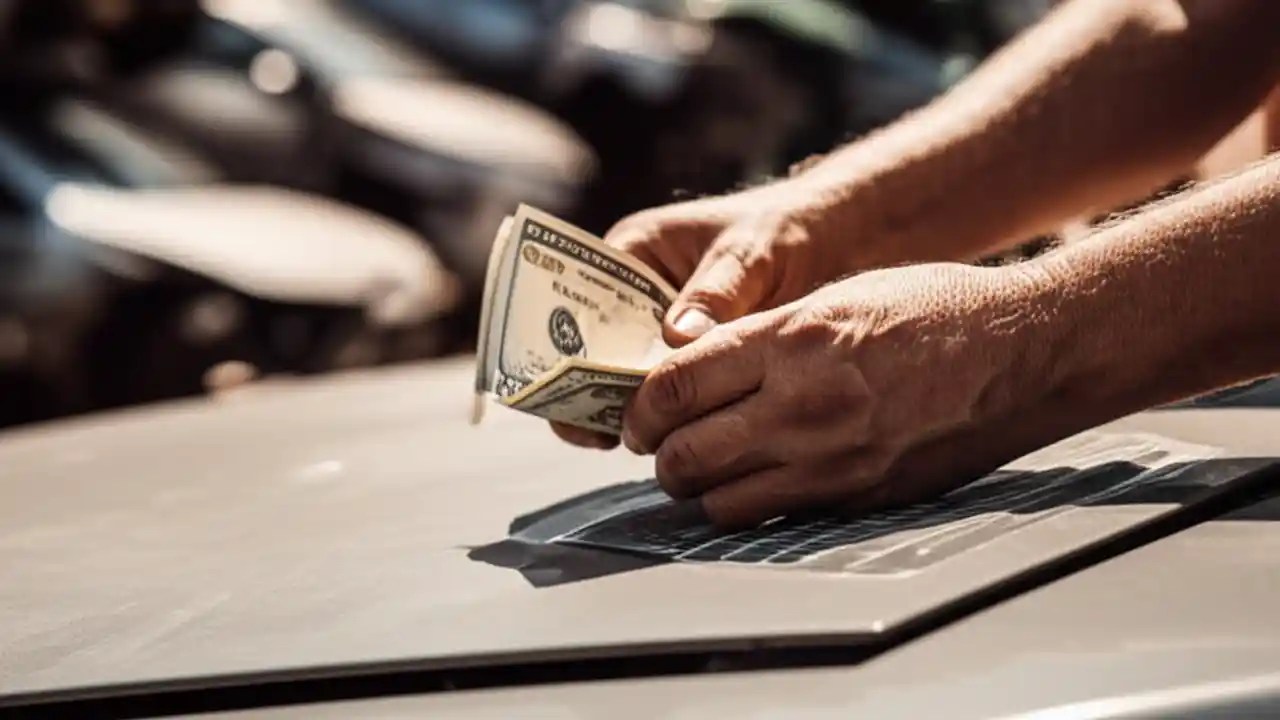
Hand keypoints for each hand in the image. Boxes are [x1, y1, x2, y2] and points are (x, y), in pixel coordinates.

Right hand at [551, 180, 849, 448]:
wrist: (833, 241)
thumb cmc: (783, 228)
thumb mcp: (749, 253)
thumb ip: (715, 293)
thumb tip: (678, 338)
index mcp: (631, 252)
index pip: (572, 298)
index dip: (564, 343)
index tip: (574, 386)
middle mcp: (632, 293)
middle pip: (588, 349)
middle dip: (592, 391)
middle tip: (611, 432)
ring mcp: (656, 331)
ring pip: (621, 379)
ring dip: (628, 411)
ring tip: (646, 444)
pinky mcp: (684, 361)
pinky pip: (663, 394)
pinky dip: (668, 417)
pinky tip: (682, 441)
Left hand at [619, 262, 1051, 527]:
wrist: (1022, 352)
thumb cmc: (934, 309)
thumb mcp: (837, 294)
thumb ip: (761, 337)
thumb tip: (695, 369)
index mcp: (792, 340)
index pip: (674, 386)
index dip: (640, 406)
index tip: (638, 411)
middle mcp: (805, 406)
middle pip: (684, 455)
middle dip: (659, 454)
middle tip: (660, 443)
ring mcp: (834, 461)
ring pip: (720, 502)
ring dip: (701, 487)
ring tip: (709, 465)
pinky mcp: (860, 497)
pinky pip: (776, 517)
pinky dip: (751, 505)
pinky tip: (760, 480)